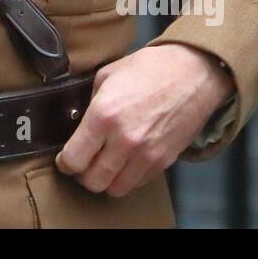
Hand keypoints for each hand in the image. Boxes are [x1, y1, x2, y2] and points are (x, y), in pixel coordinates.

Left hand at [55, 44, 234, 197]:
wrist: (192, 72)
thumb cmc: (150, 68)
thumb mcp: (107, 75)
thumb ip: (90, 103)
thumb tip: (79, 123)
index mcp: (103, 115)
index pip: (73, 160)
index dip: (64, 163)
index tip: (65, 159)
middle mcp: (124, 140)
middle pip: (92, 182)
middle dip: (82, 175)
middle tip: (83, 164)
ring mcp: (146, 154)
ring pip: (115, 189)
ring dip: (105, 181)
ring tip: (104, 165)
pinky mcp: (164, 161)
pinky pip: (138, 183)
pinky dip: (128, 178)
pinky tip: (126, 161)